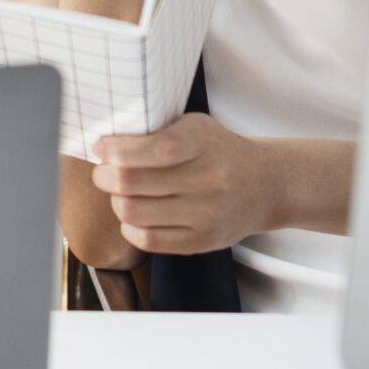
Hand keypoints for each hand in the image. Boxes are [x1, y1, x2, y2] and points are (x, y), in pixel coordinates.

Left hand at [89, 114, 285, 254]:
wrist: (266, 185)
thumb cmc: (219, 152)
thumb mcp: (195, 127)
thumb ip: (155, 133)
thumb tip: (104, 148)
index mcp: (203, 142)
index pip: (152, 148)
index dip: (116, 150)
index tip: (102, 148)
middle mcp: (208, 178)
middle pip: (132, 182)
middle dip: (105, 176)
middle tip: (103, 171)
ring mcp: (207, 213)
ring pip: (133, 212)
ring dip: (115, 201)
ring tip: (120, 193)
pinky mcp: (203, 240)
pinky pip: (148, 240)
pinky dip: (130, 227)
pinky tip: (134, 215)